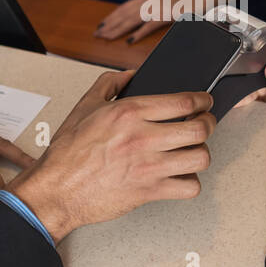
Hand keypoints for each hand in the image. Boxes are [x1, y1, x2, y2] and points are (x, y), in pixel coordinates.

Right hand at [8, 72, 215, 242]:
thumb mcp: (85, 106)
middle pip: (200, 128)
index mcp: (129, 113)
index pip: (183, 102)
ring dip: (201, 153)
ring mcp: (148, 167)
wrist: (56, 190)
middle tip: (205, 123)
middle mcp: (142, 138)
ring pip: (200, 158)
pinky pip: (189, 187)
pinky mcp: (149, 192)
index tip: (205, 102)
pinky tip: (180, 176)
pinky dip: (189, 183)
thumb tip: (130, 74)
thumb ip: (109, 83)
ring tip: (193, 150)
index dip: (202, 100)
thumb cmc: (67, 153)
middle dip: (209, 123)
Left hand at [94, 0, 167, 43]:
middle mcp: (149, 1)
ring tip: (107, 37)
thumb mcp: (160, 5)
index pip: (124, 7)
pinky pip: (149, 26)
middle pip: (124, 14)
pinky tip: (130, 41)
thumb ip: (147, 11)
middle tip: (98, 34)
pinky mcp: (165, 15)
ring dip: (118, 29)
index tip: (102, 25)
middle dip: (110, 24)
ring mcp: (157, 8)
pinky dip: (139, 33)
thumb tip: (134, 24)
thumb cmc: (180, 5)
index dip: (112, 16)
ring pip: (132, 19)